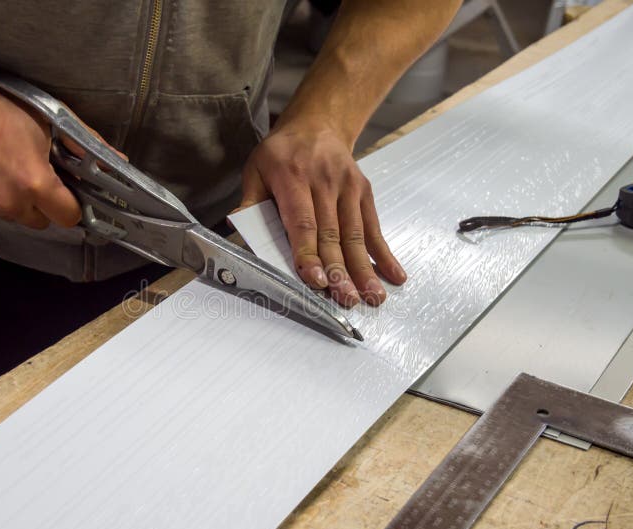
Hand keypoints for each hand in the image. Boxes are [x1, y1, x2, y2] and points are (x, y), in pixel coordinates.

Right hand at [0, 84, 81, 229]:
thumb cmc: (1, 111)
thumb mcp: (49, 123)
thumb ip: (84, 145)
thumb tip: (116, 160)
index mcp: (36, 184)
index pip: (68, 217)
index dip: (72, 205)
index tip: (69, 192)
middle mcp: (12, 202)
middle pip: (43, 221)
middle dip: (46, 205)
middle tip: (39, 179)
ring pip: (18, 217)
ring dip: (21, 203)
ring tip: (12, 174)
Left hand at [239, 121, 406, 306]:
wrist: (318, 124)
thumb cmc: (282, 153)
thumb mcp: (257, 169)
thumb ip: (250, 201)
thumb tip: (239, 228)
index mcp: (292, 178)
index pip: (302, 222)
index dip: (309, 254)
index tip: (316, 280)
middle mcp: (324, 182)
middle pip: (332, 234)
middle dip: (340, 271)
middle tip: (346, 300)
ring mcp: (348, 187)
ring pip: (355, 235)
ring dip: (364, 269)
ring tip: (372, 298)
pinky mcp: (363, 192)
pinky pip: (373, 227)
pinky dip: (383, 254)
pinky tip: (394, 275)